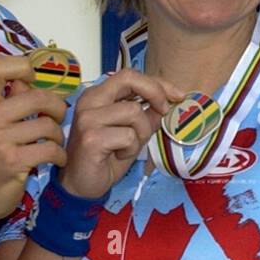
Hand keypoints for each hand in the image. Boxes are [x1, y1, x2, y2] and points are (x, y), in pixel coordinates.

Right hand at [0, 55, 69, 222]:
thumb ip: (6, 99)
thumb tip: (28, 77)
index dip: (22, 66)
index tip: (34, 80)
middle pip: (37, 96)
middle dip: (57, 107)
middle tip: (58, 118)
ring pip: (48, 125)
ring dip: (58, 136)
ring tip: (53, 143)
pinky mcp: (12, 161)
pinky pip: (50, 149)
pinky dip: (59, 155)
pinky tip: (56, 159)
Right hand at [61, 70, 183, 199]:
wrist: (81, 184)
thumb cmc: (106, 156)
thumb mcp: (133, 131)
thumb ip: (147, 114)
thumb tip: (170, 100)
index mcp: (98, 95)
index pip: (130, 75)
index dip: (157, 83)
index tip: (178, 95)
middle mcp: (89, 101)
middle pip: (128, 79)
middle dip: (155, 92)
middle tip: (164, 111)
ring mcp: (88, 119)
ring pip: (134, 111)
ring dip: (141, 132)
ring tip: (128, 146)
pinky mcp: (91, 138)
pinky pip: (128, 135)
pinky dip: (131, 148)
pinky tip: (118, 155)